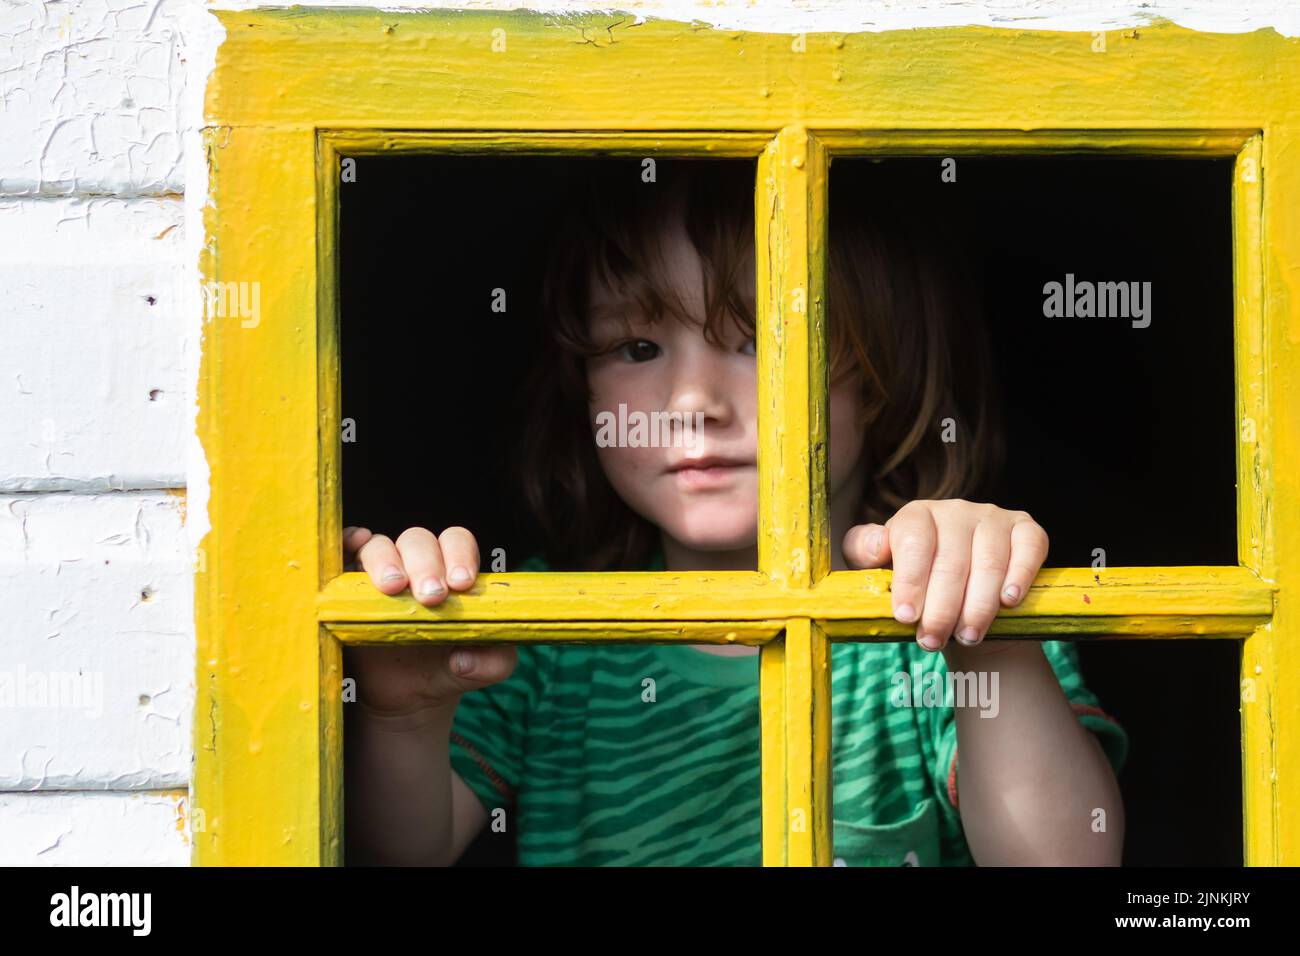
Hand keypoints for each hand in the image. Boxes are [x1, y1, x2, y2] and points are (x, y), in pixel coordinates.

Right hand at [342, 525, 516, 713]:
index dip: (459, 555)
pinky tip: (352, 550)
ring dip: (385, 560)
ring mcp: (379, 572)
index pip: (457, 542)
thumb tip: (464, 659)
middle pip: (418, 540)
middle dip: (426, 564)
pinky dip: (347, 543)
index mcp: (452, 572)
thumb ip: (495, 661)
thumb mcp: (483, 669)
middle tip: (431, 597)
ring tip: (393, 588)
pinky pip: (343, 554)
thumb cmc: (447, 669)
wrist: (404, 699)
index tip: (461, 583)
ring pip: (379, 545)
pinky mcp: (346, 588)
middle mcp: (415, 565)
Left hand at [841, 500, 1047, 653]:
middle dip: (940, 607)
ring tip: (966, 637)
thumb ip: (865, 552)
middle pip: (950, 560)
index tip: (905, 617)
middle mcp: (955, 510)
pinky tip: (1008, 602)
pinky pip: (1029, 548)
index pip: (913, 542)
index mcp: (917, 515)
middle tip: (932, 641)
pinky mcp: (1027, 530)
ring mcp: (993, 518)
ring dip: (977, 606)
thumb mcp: (882, 569)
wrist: (964, 600)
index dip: (909, 581)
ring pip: (988, 562)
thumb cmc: (918, 584)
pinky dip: (1019, 576)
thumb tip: (875, 547)